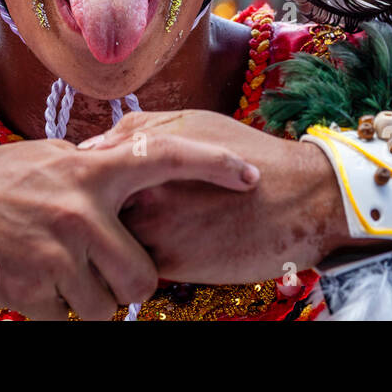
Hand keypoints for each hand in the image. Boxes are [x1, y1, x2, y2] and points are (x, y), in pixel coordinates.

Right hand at [0, 134, 259, 319]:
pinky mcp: (28, 287)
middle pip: (143, 279)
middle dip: (126, 289)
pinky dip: (48, 311)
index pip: (166, 156)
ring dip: (83, 302)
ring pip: (105, 308)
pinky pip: (64, 321)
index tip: (250, 177)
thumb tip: (132, 169)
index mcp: (90, 169)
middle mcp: (81, 208)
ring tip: (49, 271)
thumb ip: (93, 171)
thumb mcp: (49, 160)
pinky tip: (23, 280)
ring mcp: (56, 250)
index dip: (213, 166)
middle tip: (98, 276)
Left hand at [82, 110, 371, 284]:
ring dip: (114, 241)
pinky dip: (139, 263)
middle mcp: (141, 185)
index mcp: (145, 148)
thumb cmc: (250, 156)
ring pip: (110, 240)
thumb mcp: (194, 125)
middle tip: (105, 217)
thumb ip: (141, 132)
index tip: (96, 188)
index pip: (90, 167)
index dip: (92, 180)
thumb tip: (95, 147)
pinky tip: (169, 252)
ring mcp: (153, 226)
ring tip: (142, 235)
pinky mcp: (169, 262)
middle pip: (93, 205)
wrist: (301, 199)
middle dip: (95, 213)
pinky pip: (136, 266)